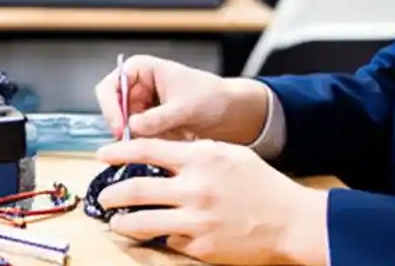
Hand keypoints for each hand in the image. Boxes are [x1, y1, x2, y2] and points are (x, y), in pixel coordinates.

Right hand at [95, 55, 270, 144]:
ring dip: (137, 138)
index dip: (110, 109)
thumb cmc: (210, 98)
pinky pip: (136, 136)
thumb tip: (131, 128)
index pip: (109, 88)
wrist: (230, 111)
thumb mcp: (184, 108)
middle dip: (123, 128)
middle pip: (112, 109)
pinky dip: (147, 143)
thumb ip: (157, 118)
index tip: (120, 130)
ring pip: (123, 126)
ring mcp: (140, 104)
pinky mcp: (147, 122)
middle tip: (136, 145)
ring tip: (161, 141)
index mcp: (139, 69)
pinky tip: (165, 144)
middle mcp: (135, 85)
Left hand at [97, 139, 328, 265]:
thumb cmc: (263, 186)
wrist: (292, 222)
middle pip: (134, 188)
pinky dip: (159, 236)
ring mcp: (195, 220)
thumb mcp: (231, 154)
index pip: (146, 149)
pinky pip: (168, 240)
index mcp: (200, 158)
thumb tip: (165, 153)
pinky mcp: (201, 246)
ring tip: (115, 221)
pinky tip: (153, 235)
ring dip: (121, 222)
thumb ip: (197, 151)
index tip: (103, 156)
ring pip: (140, 221)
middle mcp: (194, 188)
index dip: (118, 152)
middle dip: (110, 193)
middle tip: (103, 196)